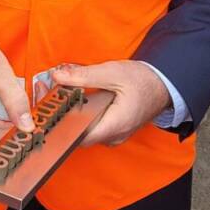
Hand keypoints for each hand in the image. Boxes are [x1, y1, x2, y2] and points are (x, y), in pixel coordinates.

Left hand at [51, 62, 169, 148]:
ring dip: (71, 117)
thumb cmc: (143, 80)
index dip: (59, 127)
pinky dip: (82, 117)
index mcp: (113, 125)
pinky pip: (93, 128)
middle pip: (79, 135)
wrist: (165, 85)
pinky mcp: (115, 130)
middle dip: (61, 118)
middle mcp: (114, 136)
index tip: (44, 114)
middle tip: (47, 101)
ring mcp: (115, 135)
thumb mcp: (112, 73)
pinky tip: (73, 103)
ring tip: (57, 100)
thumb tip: (57, 76)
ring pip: (86, 132)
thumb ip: (83, 76)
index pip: (78, 137)